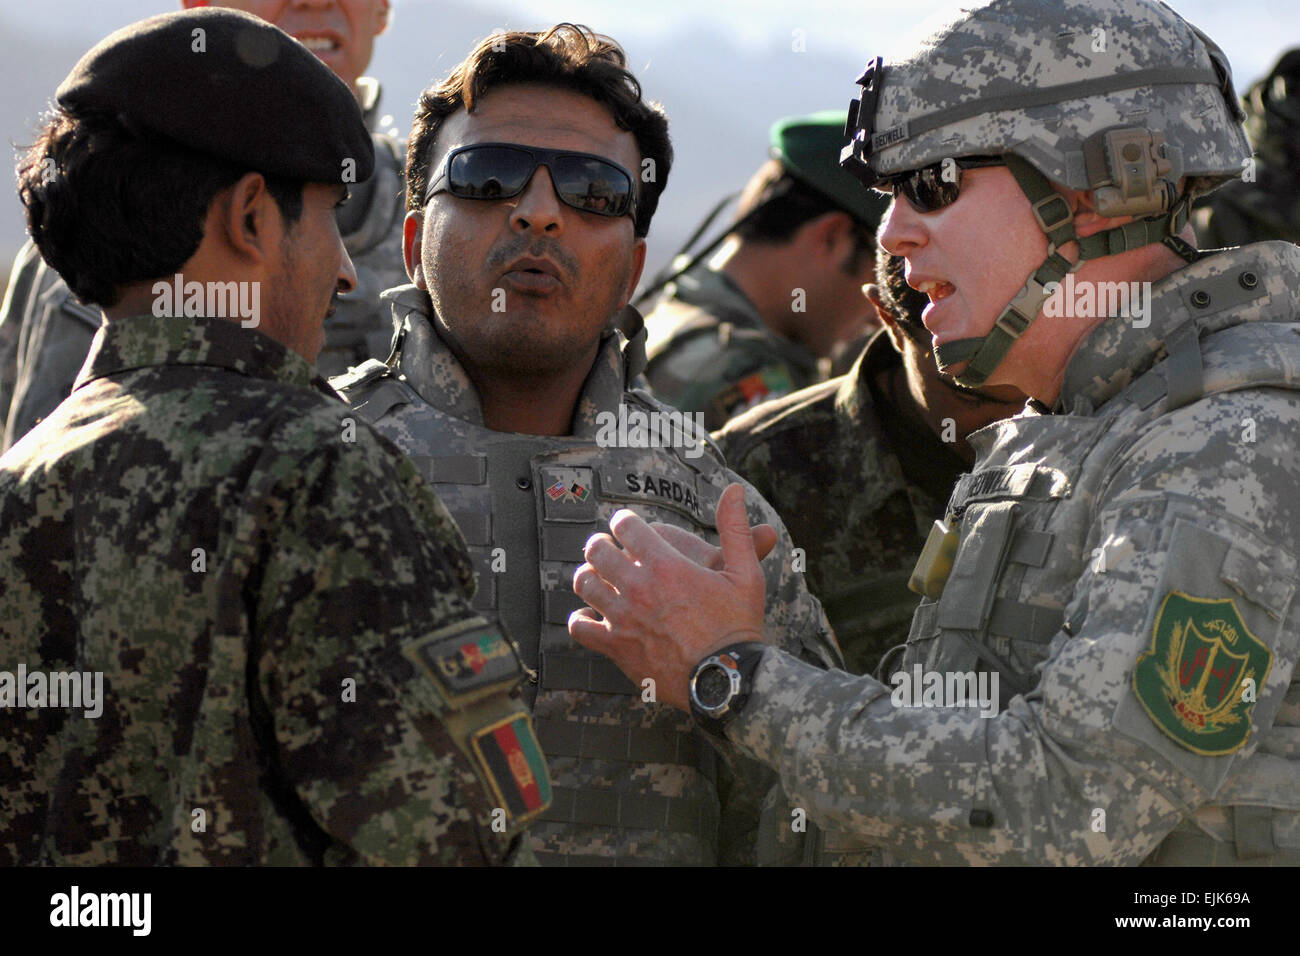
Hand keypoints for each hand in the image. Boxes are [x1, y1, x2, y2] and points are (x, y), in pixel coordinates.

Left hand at [569, 483, 768, 710]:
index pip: (625, 526)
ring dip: (589, 576)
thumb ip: (735, 528)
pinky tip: (592, 616)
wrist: (726, 680)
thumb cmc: (738, 626)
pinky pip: (580, 627)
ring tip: (598, 577)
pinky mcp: (616, 647)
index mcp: (665, 564)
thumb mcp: (746, 573)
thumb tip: (734, 490)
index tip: (627, 526)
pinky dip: (581, 618)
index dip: (624, 522)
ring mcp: (623, 618)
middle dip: (601, 544)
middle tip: (608, 548)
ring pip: (584, 584)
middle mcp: (638, 588)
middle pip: (597, 550)